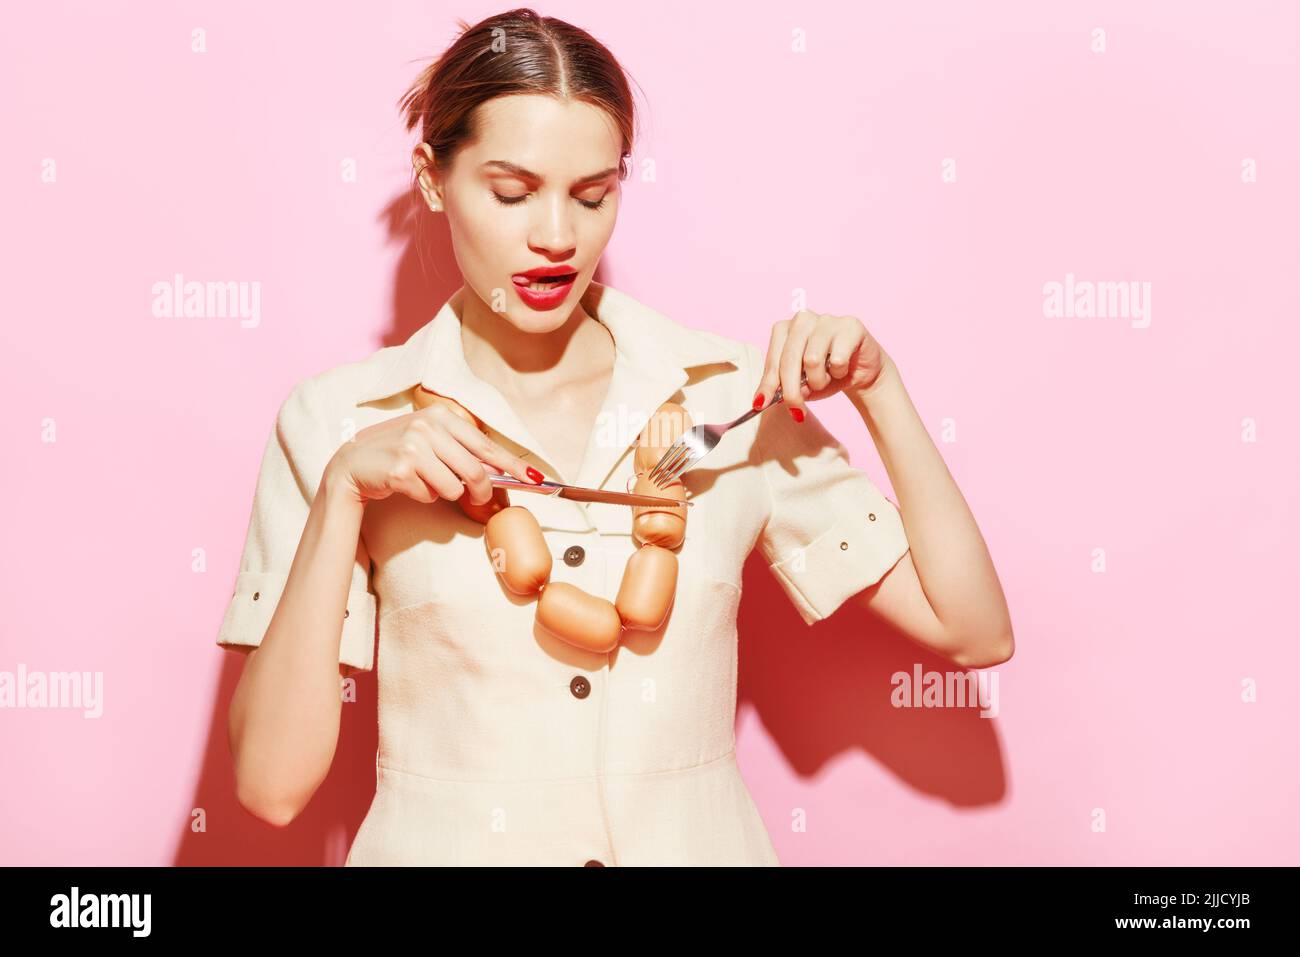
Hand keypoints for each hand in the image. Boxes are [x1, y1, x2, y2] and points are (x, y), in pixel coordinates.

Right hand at [324, 403, 541, 507]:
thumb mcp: (430, 441)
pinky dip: (423, 496)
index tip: (536, 480)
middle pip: (475, 471)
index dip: (513, 466)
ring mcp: (413, 447)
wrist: (353, 464)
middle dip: (481, 491)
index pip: (486, 446)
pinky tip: (406, 484)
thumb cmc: (398, 454)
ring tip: (425, 480)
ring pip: (454, 487)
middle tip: (478, 498)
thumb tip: (500, 473)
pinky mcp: (401, 470)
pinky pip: (430, 495)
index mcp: (440, 416)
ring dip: (444, 492)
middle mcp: (428, 427)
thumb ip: (461, 451)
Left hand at [753, 310, 887, 419]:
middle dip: (791, 391)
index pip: (773, 358)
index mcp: (785, 329)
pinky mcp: (850, 325)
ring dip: (819, 381)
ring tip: (826, 380)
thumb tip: (767, 398)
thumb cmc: (827, 374)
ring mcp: (826, 319)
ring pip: (812, 360)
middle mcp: (803, 319)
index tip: (762, 404)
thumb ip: (783, 388)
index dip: (767, 384)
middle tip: (797, 410)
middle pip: (789, 360)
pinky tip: (842, 368)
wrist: (861, 371)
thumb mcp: (801, 385)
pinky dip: (839, 372)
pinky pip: (837, 358)